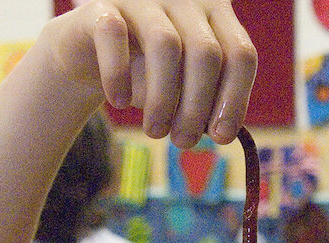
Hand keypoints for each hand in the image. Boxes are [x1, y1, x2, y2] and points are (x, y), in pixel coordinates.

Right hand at [46, 0, 256, 146]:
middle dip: (197, 106)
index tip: (220, 137)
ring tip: (155, 131)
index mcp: (214, 15)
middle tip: (183, 141)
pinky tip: (118, 102)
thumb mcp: (181, 86)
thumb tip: (220, 130)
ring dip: (163, 99)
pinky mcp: (103, 6)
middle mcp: (184, 0)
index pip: (240, 55)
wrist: (89, 51)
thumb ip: (203, 101)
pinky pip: (114, 35)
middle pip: (206, 53)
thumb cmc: (145, 73)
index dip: (234, 99)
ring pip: (165, 45)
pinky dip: (117, 74)